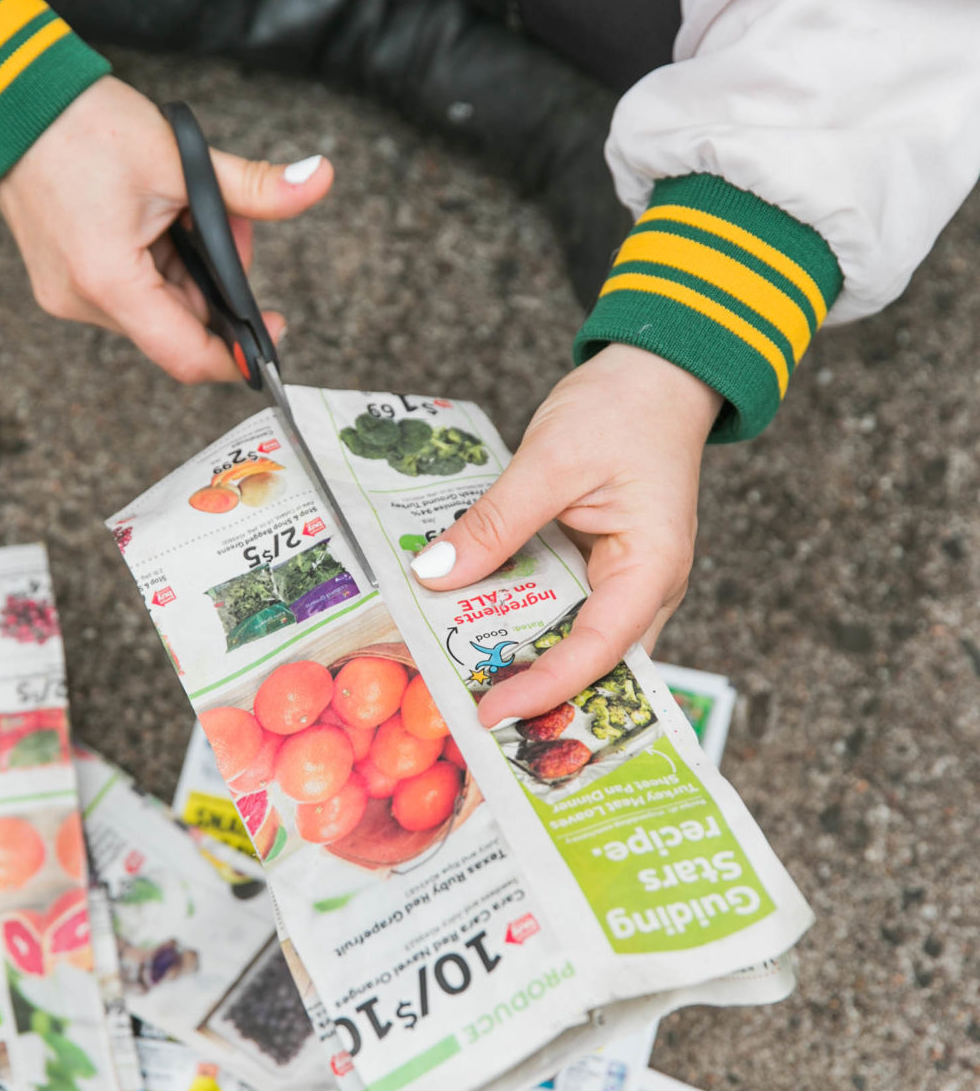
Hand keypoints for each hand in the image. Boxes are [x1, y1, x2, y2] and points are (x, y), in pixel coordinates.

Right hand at [0, 76, 333, 380]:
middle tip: (227, 221)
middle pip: (179, 324)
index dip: (239, 354)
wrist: (5, 99)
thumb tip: (320, 181)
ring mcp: (67, 293)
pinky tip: (160, 216)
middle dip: (217, 281)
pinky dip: (159, 260)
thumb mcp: (182, 159)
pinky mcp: (63, 279)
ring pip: (158, 304)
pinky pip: (131, 287)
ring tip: (185, 206)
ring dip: (188, 266)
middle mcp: (82, 302)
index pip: (188, 356)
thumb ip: (254, 188)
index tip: (273, 328)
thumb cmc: (83, 125)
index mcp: (110, 282)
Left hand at [411, 345, 720, 725]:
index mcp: (652, 567)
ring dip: (525, 662)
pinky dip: (522, 623)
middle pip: (592, 663)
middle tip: (468, 717)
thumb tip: (435, 575)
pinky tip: (475, 632)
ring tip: (464, 687)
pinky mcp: (597, 568)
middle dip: (535, 694)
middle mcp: (645, 588)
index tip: (489, 712)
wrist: (655, 372)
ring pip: (574, 642)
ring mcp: (623, 581)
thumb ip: (495, 523)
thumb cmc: (623, 408)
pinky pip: (561, 609)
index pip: (599, 649)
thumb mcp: (549, 461)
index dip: (544, 687)